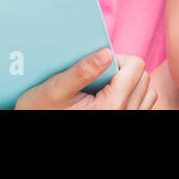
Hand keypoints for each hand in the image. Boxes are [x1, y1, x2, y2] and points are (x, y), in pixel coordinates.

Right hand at [14, 50, 156, 109]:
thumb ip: (81, 70)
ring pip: (147, 93)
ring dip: (131, 84)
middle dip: (125, 70)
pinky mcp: (123, 123)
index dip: (118, 59)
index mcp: (110, 106)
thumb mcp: (55, 89)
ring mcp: (126, 121)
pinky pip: (142, 106)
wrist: (31, 125)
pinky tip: (111, 97)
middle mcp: (123, 116)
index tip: (99, 63)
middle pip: (143, 78)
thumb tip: (106, 53)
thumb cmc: (40, 110)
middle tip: (99, 75)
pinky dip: (132, 97)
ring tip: (106, 86)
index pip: (136, 67)